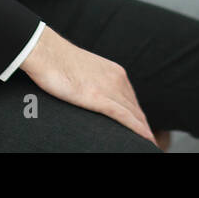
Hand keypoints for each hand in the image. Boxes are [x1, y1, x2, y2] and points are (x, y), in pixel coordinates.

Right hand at [19, 26, 156, 145]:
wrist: (46, 52)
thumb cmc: (57, 62)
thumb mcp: (83, 73)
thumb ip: (93, 84)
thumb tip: (90, 96)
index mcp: (115, 72)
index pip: (131, 101)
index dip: (138, 118)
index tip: (143, 131)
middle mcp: (117, 79)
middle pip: (136, 109)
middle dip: (144, 127)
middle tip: (152, 142)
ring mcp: (109, 88)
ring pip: (134, 115)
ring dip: (144, 131)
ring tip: (151, 145)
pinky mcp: (99, 98)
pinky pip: (125, 117)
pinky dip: (138, 129)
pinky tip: (147, 138)